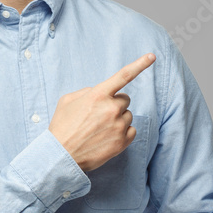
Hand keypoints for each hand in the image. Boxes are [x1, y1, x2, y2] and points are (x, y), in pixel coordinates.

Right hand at [49, 53, 155, 171]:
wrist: (60, 156)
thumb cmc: (62, 127)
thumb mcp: (67, 101)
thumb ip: (87, 91)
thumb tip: (101, 92)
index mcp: (98, 95)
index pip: (124, 75)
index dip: (140, 64)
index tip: (152, 56)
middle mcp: (111, 109)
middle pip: (125, 99)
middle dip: (115, 104)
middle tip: (99, 115)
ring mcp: (118, 126)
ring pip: (128, 116)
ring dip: (117, 119)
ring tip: (99, 129)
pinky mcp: (122, 143)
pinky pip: (132, 131)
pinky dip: (122, 133)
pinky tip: (107, 137)